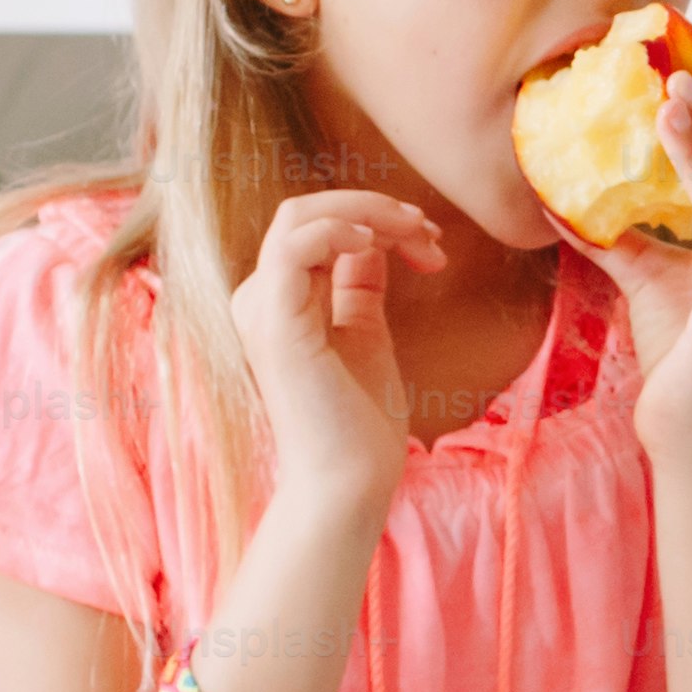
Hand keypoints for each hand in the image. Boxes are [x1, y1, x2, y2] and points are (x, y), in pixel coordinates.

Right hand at [231, 187, 444, 513]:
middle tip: (431, 232)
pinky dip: (341, 229)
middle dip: (377, 208)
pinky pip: (295, 244)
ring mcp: (261, 307)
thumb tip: (371, 241)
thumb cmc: (358, 423)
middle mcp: (259, 298)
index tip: (432, 242)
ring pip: (300, 215)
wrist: (349, 483)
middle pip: (307, 211)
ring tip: (418, 235)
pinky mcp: (275, 321)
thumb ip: (358, 285)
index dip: (376, 219)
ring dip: (368, 213)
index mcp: (279, 300)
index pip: (316, 227)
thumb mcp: (363, 333)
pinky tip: (380, 244)